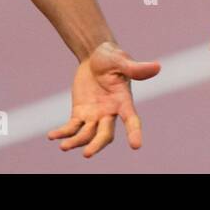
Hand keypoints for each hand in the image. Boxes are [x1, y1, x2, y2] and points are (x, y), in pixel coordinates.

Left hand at [48, 41, 161, 157]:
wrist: (94, 55)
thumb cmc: (111, 56)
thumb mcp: (121, 60)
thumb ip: (136, 68)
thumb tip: (158, 67)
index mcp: (123, 100)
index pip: (132, 119)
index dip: (134, 132)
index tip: (136, 146)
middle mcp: (110, 112)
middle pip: (105, 134)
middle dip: (97, 144)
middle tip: (87, 154)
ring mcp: (95, 115)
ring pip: (87, 134)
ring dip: (76, 142)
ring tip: (63, 146)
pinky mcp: (80, 113)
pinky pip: (71, 127)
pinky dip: (63, 133)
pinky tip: (52, 136)